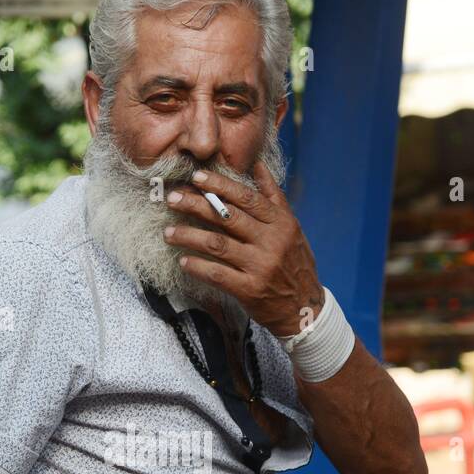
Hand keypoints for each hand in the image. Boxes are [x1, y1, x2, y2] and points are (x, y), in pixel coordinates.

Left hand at [164, 160, 323, 337]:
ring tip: (168, 232)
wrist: (304, 308)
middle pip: (228, 217)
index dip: (220, 185)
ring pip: (217, 245)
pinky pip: (217, 274)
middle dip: (196, 205)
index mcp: (281, 223)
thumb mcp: (291, 227)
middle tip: (173, 198)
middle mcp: (271, 242)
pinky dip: (198, 266)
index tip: (197, 177)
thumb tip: (257, 164)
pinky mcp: (250, 290)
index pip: (247, 197)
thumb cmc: (294, 264)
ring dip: (189, 236)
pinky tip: (183, 260)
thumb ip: (273, 197)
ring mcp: (260, 266)